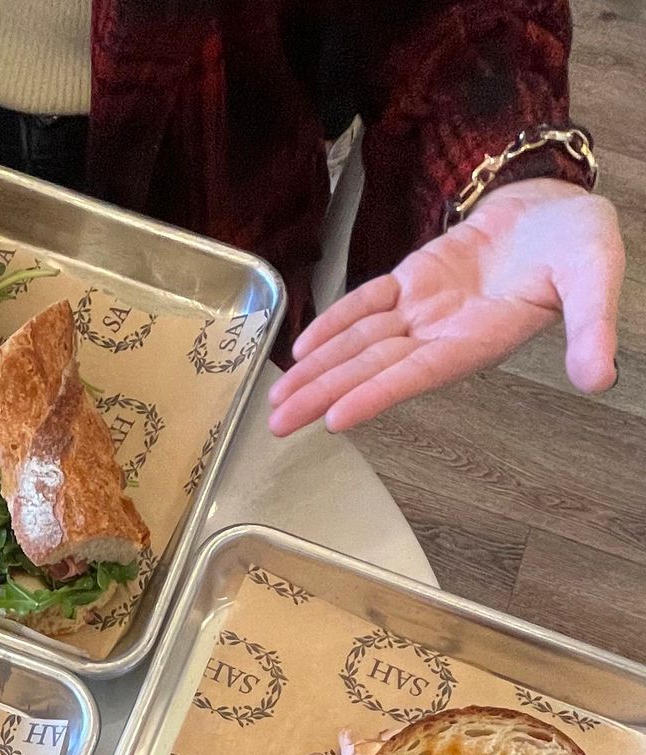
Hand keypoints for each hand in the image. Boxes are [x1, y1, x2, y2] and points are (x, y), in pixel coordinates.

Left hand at [268, 178, 623, 436]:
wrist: (559, 206)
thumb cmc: (579, 244)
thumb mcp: (595, 277)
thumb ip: (593, 327)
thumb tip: (600, 378)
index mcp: (480, 339)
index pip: (417, 374)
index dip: (376, 395)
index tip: (336, 418)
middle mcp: (442, 332)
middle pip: (372, 367)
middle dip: (323, 395)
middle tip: (278, 425)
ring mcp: (423, 308)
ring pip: (360, 342)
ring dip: (317, 370)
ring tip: (277, 400)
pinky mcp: (412, 280)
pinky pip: (365, 303)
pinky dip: (333, 323)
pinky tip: (302, 350)